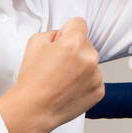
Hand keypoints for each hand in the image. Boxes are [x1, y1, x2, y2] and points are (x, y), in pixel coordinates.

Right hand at [10, 17, 105, 132]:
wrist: (34, 109)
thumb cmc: (32, 80)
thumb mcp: (35, 43)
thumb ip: (53, 33)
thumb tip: (64, 35)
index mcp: (74, 43)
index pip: (79, 23)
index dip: (68, 29)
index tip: (63, 38)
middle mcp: (90, 58)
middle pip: (85, 44)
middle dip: (74, 50)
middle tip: (56, 64)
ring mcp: (97, 76)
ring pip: (90, 62)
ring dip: (80, 67)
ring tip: (61, 79)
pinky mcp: (99, 91)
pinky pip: (94, 79)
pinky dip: (84, 82)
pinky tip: (68, 89)